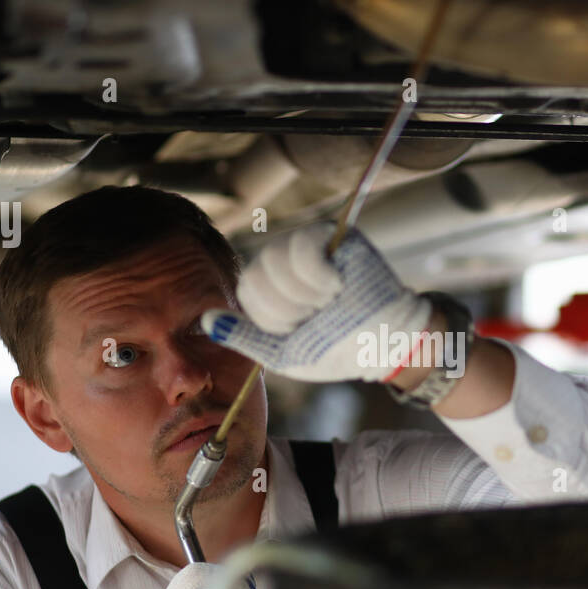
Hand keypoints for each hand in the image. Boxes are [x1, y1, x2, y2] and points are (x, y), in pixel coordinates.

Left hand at [201, 222, 432, 382]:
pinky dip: (316, 276)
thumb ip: (244, 336)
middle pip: (257, 273)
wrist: (383, 346)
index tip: (300, 329)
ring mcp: (312, 244)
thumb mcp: (282, 353)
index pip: (247, 289)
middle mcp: (287, 259)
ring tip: (329, 302)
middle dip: (286, 309)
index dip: (270, 317)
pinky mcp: (336, 235)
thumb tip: (204, 321)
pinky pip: (304, 246)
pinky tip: (335, 287)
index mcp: (271, 284)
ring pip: (276, 258)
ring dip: (303, 294)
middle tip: (318, 316)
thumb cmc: (336, 350)